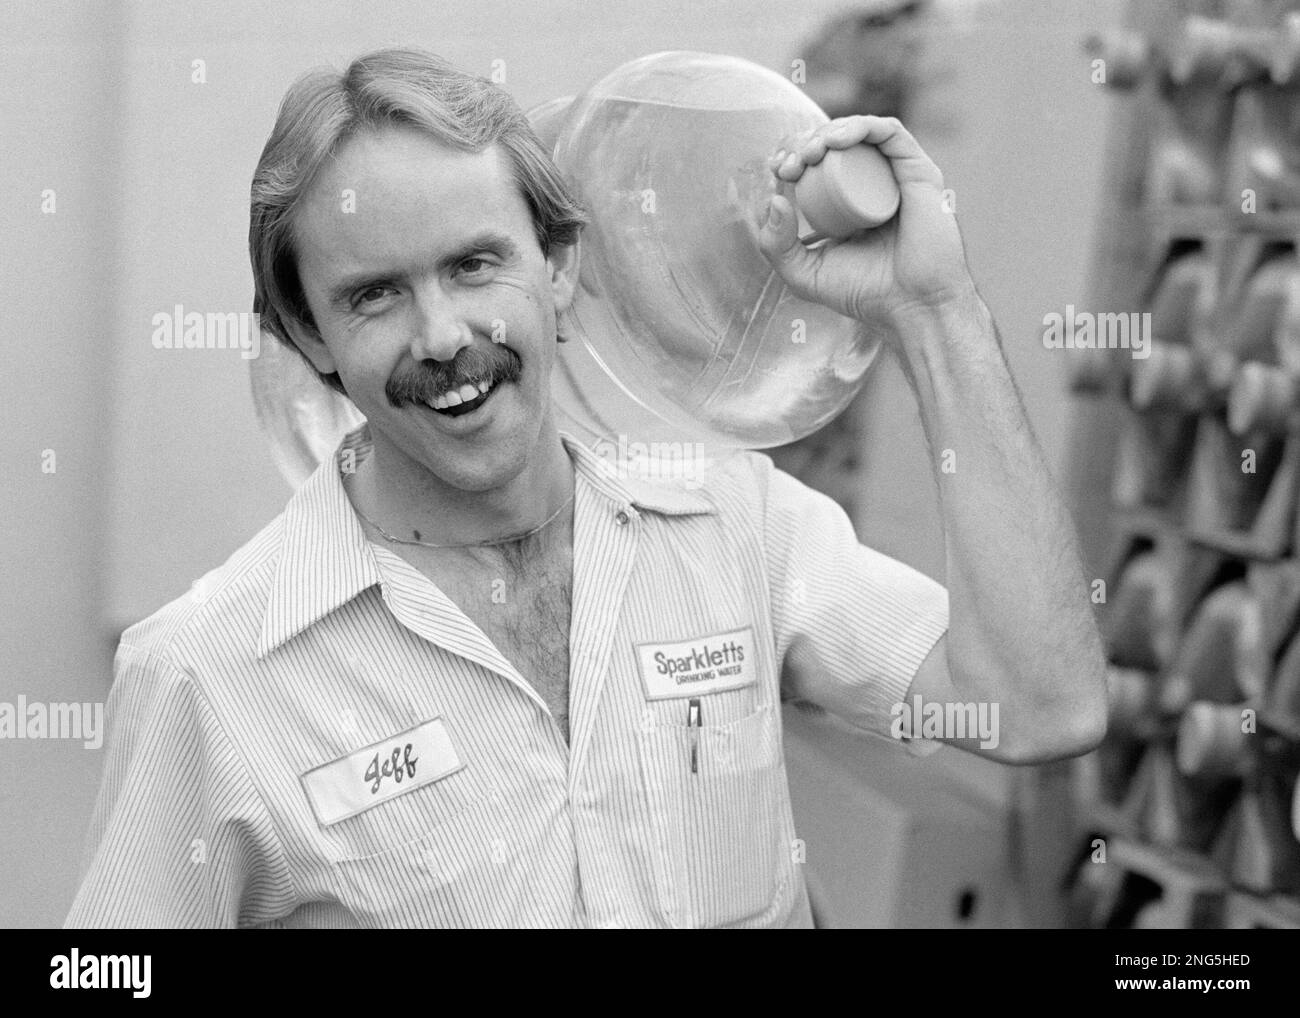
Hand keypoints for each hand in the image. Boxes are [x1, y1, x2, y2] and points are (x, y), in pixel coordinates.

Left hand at [752, 115, 976, 328]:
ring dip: (828, 132)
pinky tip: (836, 140)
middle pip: (835, 144)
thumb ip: (776, 246)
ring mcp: (896, 176)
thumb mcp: (804, 274)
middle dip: (805, 144)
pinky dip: (860, 127)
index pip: (816, 165)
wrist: (913, 305)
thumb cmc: (864, 293)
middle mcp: (872, 184)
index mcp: (847, 203)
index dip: (792, 158)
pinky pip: (889, 133)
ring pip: (859, 133)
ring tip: (810, 153)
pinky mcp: (918, 171)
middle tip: (791, 165)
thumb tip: (774, 200)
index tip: (778, 170)